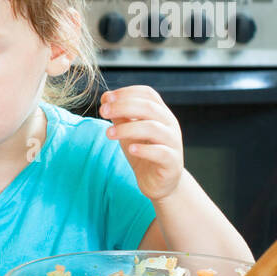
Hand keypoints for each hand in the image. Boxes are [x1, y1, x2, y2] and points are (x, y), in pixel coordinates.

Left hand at [100, 85, 184, 200]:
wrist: (160, 182)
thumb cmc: (144, 153)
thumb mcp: (128, 133)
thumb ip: (121, 117)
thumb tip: (106, 100)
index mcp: (160, 113)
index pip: (148, 94)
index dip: (126, 93)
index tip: (106, 98)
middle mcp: (169, 124)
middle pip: (149, 107)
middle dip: (123, 106)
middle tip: (103, 111)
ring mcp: (173, 142)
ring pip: (153, 128)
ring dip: (128, 128)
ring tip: (108, 134)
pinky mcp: (172, 162)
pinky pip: (160, 152)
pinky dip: (144, 149)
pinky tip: (131, 149)